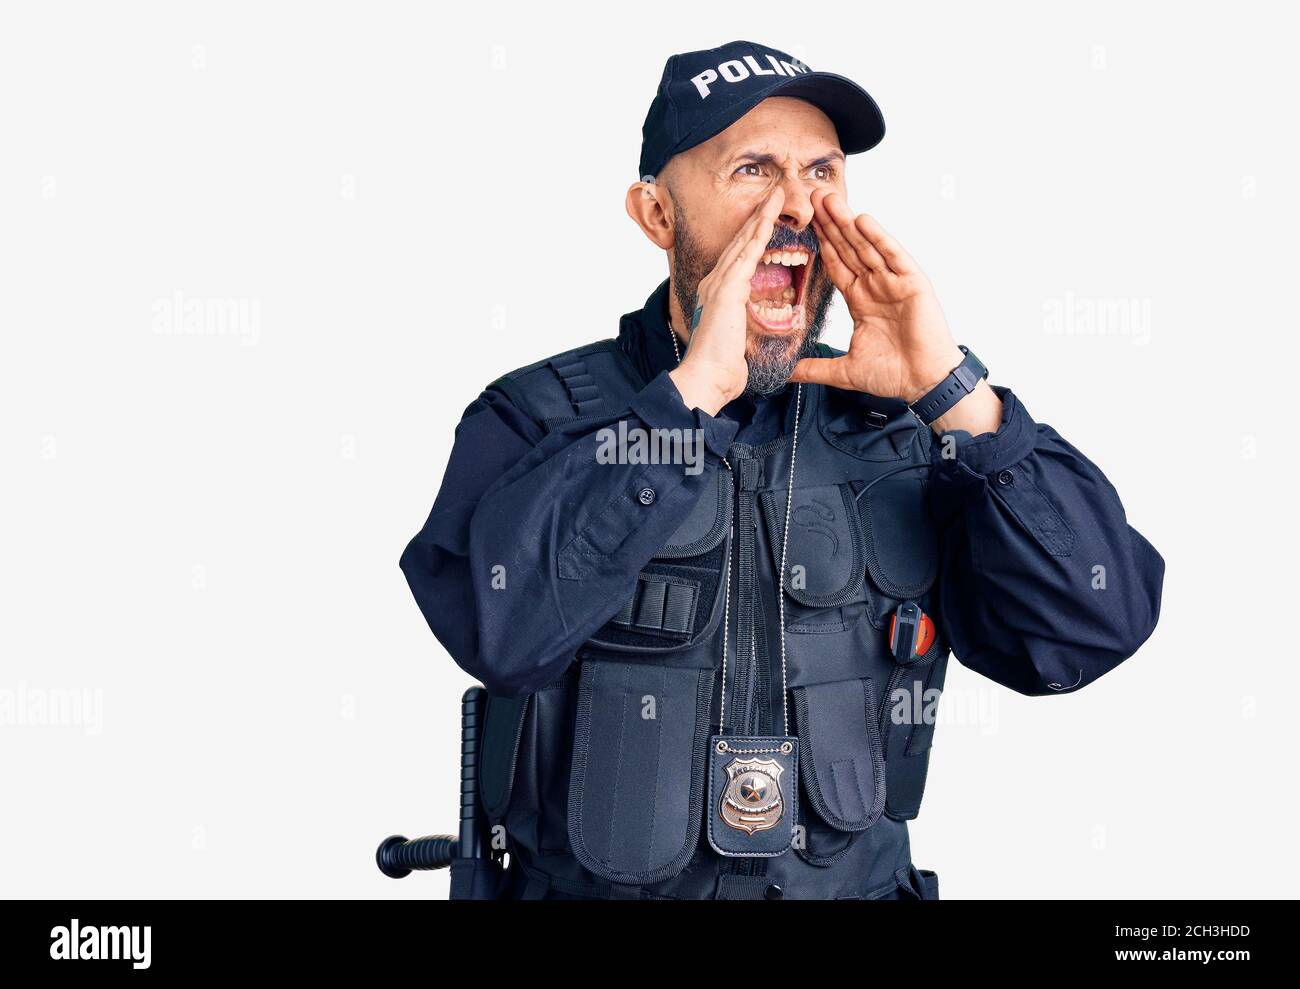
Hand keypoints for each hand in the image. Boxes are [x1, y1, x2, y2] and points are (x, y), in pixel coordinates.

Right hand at [669, 187, 784, 415]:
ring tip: (778, 194)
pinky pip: (749, 251)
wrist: (705, 379)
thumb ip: (740, 334)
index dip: (752, 238)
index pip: (738, 260)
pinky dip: (761, 230)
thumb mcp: (735, 346)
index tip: (766, 222)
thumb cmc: (720, 371)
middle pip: (740, 243)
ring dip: (762, 215)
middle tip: (775, 194)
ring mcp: (719, 283)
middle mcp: (715, 284)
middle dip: (758, 217)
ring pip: (745, 240)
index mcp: (717, 297)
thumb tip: (745, 339)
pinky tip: (772, 214)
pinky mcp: (728, 288)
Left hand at [791, 191, 963, 402]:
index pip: (837, 265)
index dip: (822, 243)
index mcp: (861, 300)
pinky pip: (893, 256)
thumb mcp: (844, 370)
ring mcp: (894, 283)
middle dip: (831, 224)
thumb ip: (814, 368)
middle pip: (849, 248)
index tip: (804, 224)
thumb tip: (785, 375)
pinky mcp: (913, 284)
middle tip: (812, 198)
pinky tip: (863, 220)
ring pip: (867, 247)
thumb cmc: (892, 375)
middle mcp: (876, 286)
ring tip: (830, 200)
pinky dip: (879, 238)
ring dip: (849, 223)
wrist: (923, 384)